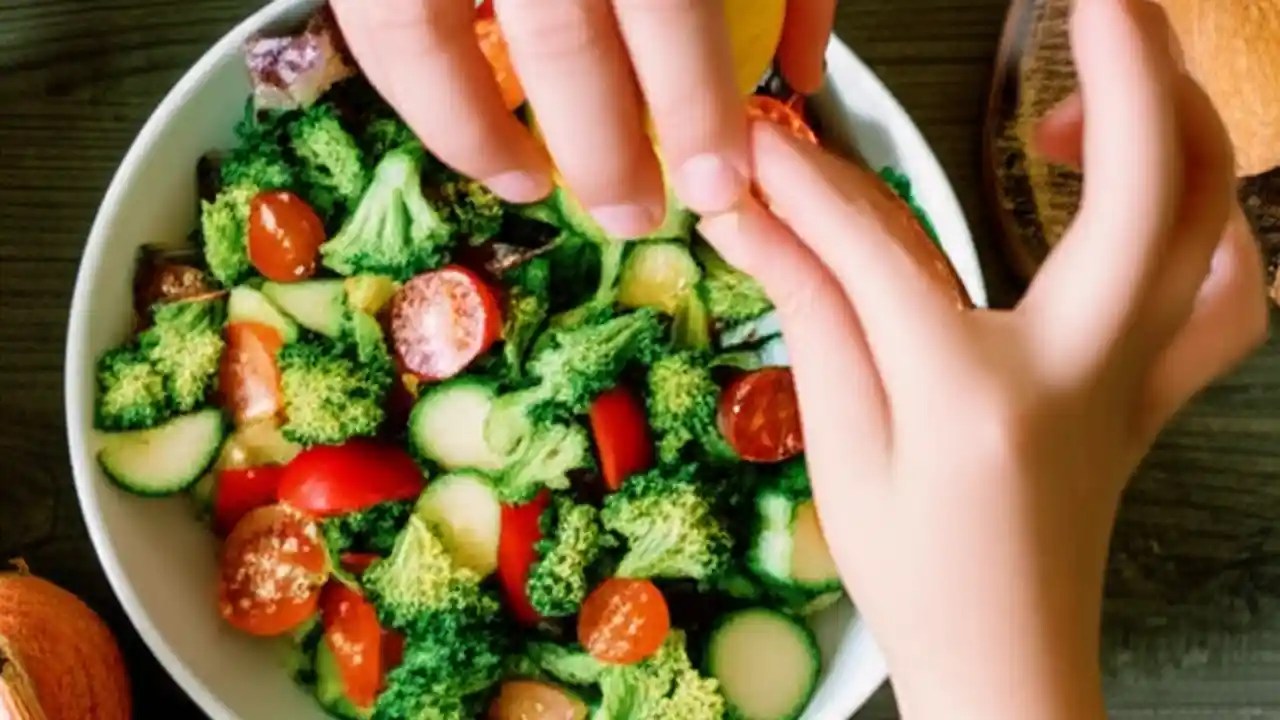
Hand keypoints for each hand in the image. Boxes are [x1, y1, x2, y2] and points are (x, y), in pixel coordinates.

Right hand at [329, 0, 835, 237]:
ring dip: (474, 133)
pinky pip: (371, 17)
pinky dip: (409, 83)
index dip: (693, 105)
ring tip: (526, 183)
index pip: (664, 3)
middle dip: (599, 149)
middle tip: (632, 213)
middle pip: (556, 35)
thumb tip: (801, 68)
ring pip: (422, 30)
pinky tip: (460, 122)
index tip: (714, 184)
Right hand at [699, 0, 1267, 717]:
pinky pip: (1230, 299)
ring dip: (1184, 132)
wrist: (1006, 664)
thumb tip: (749, 205)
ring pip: (1220, 230)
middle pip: (1151, 185)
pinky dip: (1213, 227)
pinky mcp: (1159, 395)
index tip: (768, 133)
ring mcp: (1142, 383)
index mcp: (981, 395)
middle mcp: (1089, 373)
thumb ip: (809, 307)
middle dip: (1126, 63)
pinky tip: (1160, 204)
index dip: (811, 179)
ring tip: (1104, 91)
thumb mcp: (842, 443)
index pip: (885, 247)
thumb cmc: (918, 575)